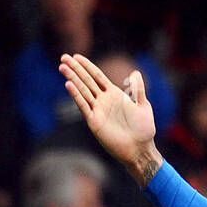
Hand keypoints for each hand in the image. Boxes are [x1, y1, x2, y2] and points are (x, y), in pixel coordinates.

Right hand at [58, 53, 159, 182]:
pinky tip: (69, 85)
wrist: (141, 149)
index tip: (76, 57)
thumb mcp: (143, 106)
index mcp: (114, 94)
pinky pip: (84, 106)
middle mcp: (103, 101)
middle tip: (63, 57)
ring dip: (72, 79)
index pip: (97, 76)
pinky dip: (76, 96)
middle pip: (86, 81)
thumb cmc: (144, 130)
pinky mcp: (95, 122)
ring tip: (62, 67)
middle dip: (75, 69)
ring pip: (83, 91)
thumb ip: (138, 90)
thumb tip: (135, 73)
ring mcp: (98, 111)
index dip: (87, 66)